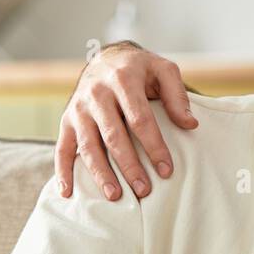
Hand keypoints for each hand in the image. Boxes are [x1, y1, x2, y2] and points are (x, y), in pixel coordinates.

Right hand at [56, 42, 196, 200]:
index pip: (140, 119)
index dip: (153, 146)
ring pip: (88, 145)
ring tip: (114, 196)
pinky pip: (62, 147)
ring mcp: (78, 108)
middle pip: (113, 135)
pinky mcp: (67, 120)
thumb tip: (190, 124)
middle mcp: (97, 94)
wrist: (106, 57)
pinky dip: (62, 171)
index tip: (166, 170)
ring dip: (100, 173)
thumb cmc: (140, 69)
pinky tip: (68, 192)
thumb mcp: (163, 70)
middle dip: (129, 165)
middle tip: (144, 190)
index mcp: (123, 80)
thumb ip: (177, 96)